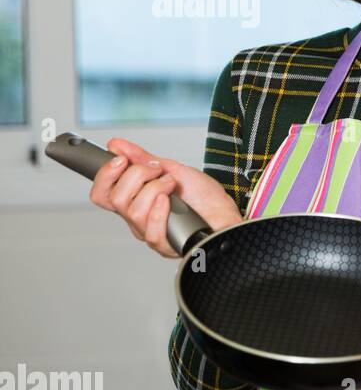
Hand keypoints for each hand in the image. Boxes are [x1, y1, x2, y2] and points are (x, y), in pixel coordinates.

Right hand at [89, 137, 242, 257]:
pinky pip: (150, 231)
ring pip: (132, 211)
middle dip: (136, 176)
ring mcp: (150, 233)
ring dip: (155, 190)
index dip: (105, 175)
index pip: (101, 195)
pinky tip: (170, 202)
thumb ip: (142, 158)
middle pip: (115, 199)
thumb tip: (116, 145)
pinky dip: (159, 211)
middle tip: (159, 171)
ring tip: (173, 186)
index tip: (121, 160)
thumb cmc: (206, 200)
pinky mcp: (165, 245)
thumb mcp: (173, 169)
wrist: (230, 217)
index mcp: (136, 202)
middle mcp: (138, 219)